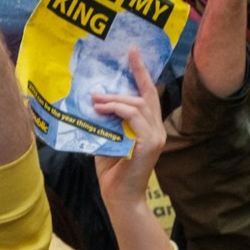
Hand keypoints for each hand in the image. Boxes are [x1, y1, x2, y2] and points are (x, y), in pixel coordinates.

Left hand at [87, 49, 166, 201]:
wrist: (119, 197)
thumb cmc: (112, 171)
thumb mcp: (108, 139)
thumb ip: (107, 121)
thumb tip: (93, 100)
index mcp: (150, 126)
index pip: (149, 93)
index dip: (141, 71)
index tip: (132, 51)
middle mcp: (157, 129)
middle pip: (143, 96)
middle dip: (120, 88)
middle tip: (96, 92)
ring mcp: (155, 136)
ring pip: (138, 104)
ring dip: (114, 99)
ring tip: (94, 101)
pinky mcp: (149, 143)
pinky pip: (135, 116)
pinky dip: (118, 109)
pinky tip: (103, 110)